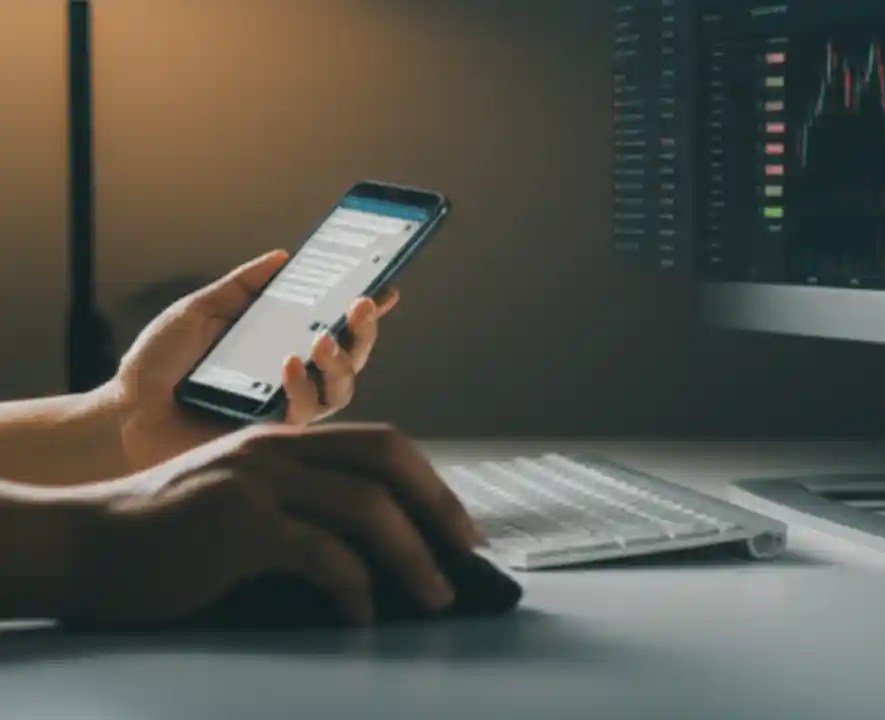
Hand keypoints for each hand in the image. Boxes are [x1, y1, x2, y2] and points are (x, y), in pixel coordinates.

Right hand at [64, 423, 480, 628]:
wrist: (83, 544)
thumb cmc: (166, 536)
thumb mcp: (241, 499)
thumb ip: (297, 503)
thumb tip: (374, 551)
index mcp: (284, 442)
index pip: (381, 444)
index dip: (429, 483)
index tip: (459, 527)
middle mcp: (277, 451)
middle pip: (387, 461)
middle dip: (439, 509)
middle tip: (468, 554)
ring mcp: (257, 483)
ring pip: (367, 509)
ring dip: (413, 558)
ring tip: (434, 597)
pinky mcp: (239, 526)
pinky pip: (324, 555)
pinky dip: (356, 589)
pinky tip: (362, 617)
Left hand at [113, 251, 400, 471]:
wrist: (124, 414)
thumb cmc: (157, 365)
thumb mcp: (199, 309)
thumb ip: (242, 285)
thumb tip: (283, 256)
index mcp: (279, 345)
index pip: (335, 326)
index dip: (365, 311)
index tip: (386, 286)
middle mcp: (293, 378)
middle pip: (353, 357)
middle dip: (366, 330)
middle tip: (363, 303)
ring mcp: (286, 408)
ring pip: (342, 388)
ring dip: (342, 360)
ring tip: (323, 336)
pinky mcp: (274, 434)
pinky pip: (306, 411)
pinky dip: (302, 383)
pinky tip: (287, 363)